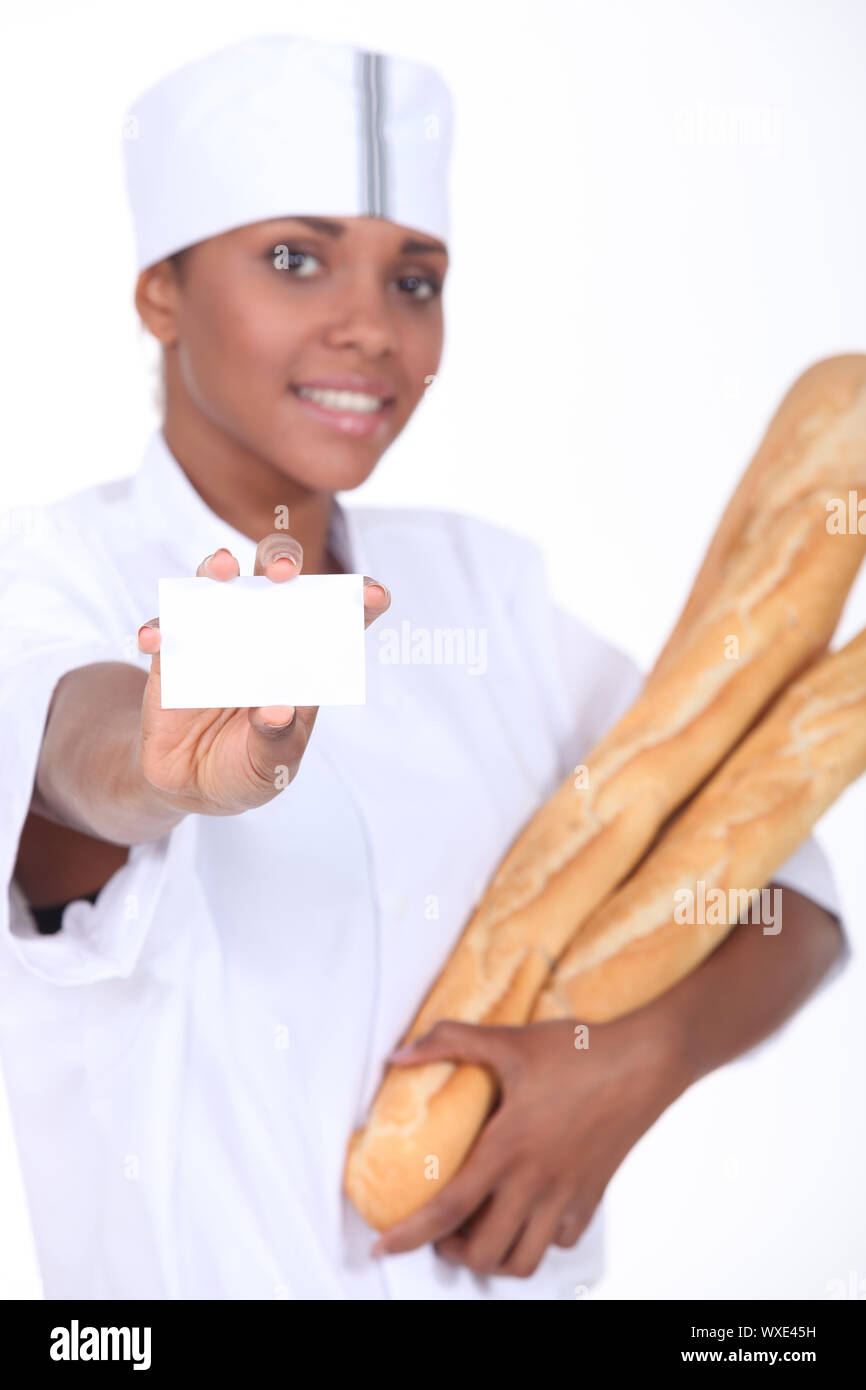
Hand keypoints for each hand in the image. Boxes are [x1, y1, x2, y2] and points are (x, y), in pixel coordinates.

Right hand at [136, 532, 389, 817]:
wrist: (193, 786)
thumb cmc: (249, 766)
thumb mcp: (271, 765)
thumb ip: (276, 739)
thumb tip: (277, 710)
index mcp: (305, 659)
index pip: (340, 618)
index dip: (361, 598)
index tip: (375, 595)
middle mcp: (264, 635)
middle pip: (276, 579)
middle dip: (282, 561)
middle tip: (284, 573)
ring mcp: (216, 637)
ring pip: (218, 583)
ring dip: (217, 568)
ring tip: (221, 568)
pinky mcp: (172, 653)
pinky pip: (164, 629)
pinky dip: (159, 628)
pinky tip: (155, 640)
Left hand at [372, 1012, 688, 1277]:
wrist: (647, 1061)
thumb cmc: (578, 1050)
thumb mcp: (510, 1039)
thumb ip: (450, 1042)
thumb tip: (398, 1055)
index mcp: (508, 1147)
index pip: (448, 1208)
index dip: (410, 1236)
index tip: (383, 1247)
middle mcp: (536, 1181)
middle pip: (483, 1252)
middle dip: (450, 1252)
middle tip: (438, 1229)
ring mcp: (567, 1194)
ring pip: (523, 1261)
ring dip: (493, 1257)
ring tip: (478, 1232)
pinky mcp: (592, 1196)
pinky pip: (559, 1242)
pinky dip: (536, 1242)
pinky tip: (526, 1216)